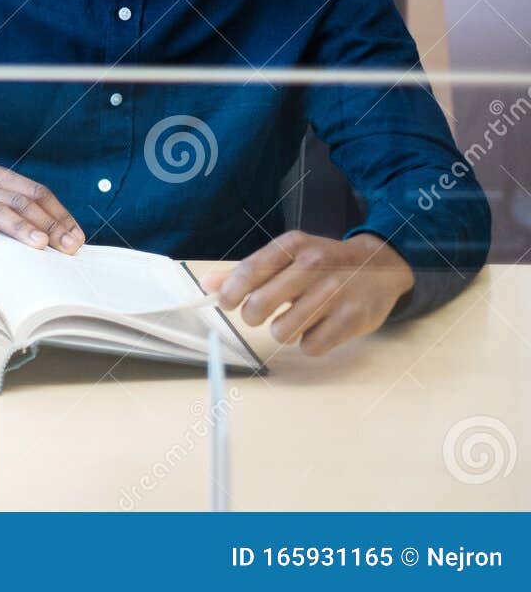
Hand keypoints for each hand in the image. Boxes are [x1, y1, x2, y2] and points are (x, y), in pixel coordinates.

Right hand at [0, 166, 83, 252]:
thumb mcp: (1, 206)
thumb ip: (28, 215)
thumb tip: (69, 240)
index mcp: (1, 177)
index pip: (39, 193)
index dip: (60, 215)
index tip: (77, 239)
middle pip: (23, 202)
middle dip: (49, 226)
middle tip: (67, 247)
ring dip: (22, 228)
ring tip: (40, 244)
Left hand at [203, 232, 414, 355]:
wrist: (382, 265)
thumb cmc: (324, 262)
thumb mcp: (288, 255)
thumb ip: (248, 271)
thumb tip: (208, 285)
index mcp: (293, 245)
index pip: (250, 272)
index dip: (230, 293)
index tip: (225, 304)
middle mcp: (314, 265)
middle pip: (260, 305)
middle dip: (251, 316)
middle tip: (257, 315)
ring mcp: (335, 292)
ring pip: (282, 331)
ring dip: (282, 331)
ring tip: (294, 319)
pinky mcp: (351, 319)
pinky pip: (310, 346)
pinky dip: (308, 342)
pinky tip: (318, 327)